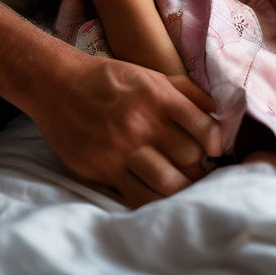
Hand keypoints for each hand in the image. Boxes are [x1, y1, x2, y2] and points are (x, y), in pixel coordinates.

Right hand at [29, 53, 221, 206]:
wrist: (59, 85)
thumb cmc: (109, 79)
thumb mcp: (149, 74)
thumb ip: (184, 90)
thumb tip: (216, 110)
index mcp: (157, 95)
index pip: (203, 127)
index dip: (215, 142)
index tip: (213, 148)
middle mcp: (142, 122)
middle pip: (188, 158)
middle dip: (198, 167)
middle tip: (197, 170)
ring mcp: (121, 149)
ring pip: (166, 183)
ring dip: (179, 189)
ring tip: (181, 187)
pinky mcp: (102, 169)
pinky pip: (135, 196)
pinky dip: (151, 199)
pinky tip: (156, 195)